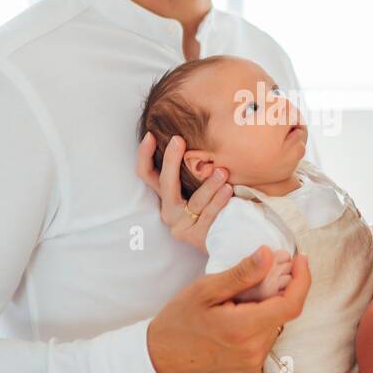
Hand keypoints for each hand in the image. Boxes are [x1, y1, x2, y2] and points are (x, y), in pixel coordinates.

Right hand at [137, 130, 231, 252]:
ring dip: (208, 185)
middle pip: (165, 183)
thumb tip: (191, 134)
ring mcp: (182, 226)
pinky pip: (210, 215)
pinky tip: (228, 190)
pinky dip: (219, 201)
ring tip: (222, 171)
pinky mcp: (198, 237)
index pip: (146, 174)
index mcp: (166, 196)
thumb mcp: (199, 186)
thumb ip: (194, 169)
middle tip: (178, 140)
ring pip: (195, 201)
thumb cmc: (214, 206)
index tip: (150, 134)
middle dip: (170, 159)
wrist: (227, 239)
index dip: (144, 155)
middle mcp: (169, 211)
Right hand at [147, 246, 310, 372]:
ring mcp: (254, 360)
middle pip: (285, 312)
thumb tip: (269, 255)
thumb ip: (241, 274)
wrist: (163, 355)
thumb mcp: (205, 290)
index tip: (300, 258)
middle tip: (269, 267)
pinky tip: (245, 308)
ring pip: (278, 323)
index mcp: (244, 329)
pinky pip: (268, 335)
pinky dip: (264, 316)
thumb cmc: (179, 320)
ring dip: (272, 303)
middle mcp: (254, 349)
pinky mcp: (251, 365)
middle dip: (283, 287)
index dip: (303, 280)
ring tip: (249, 290)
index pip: (291, 304)